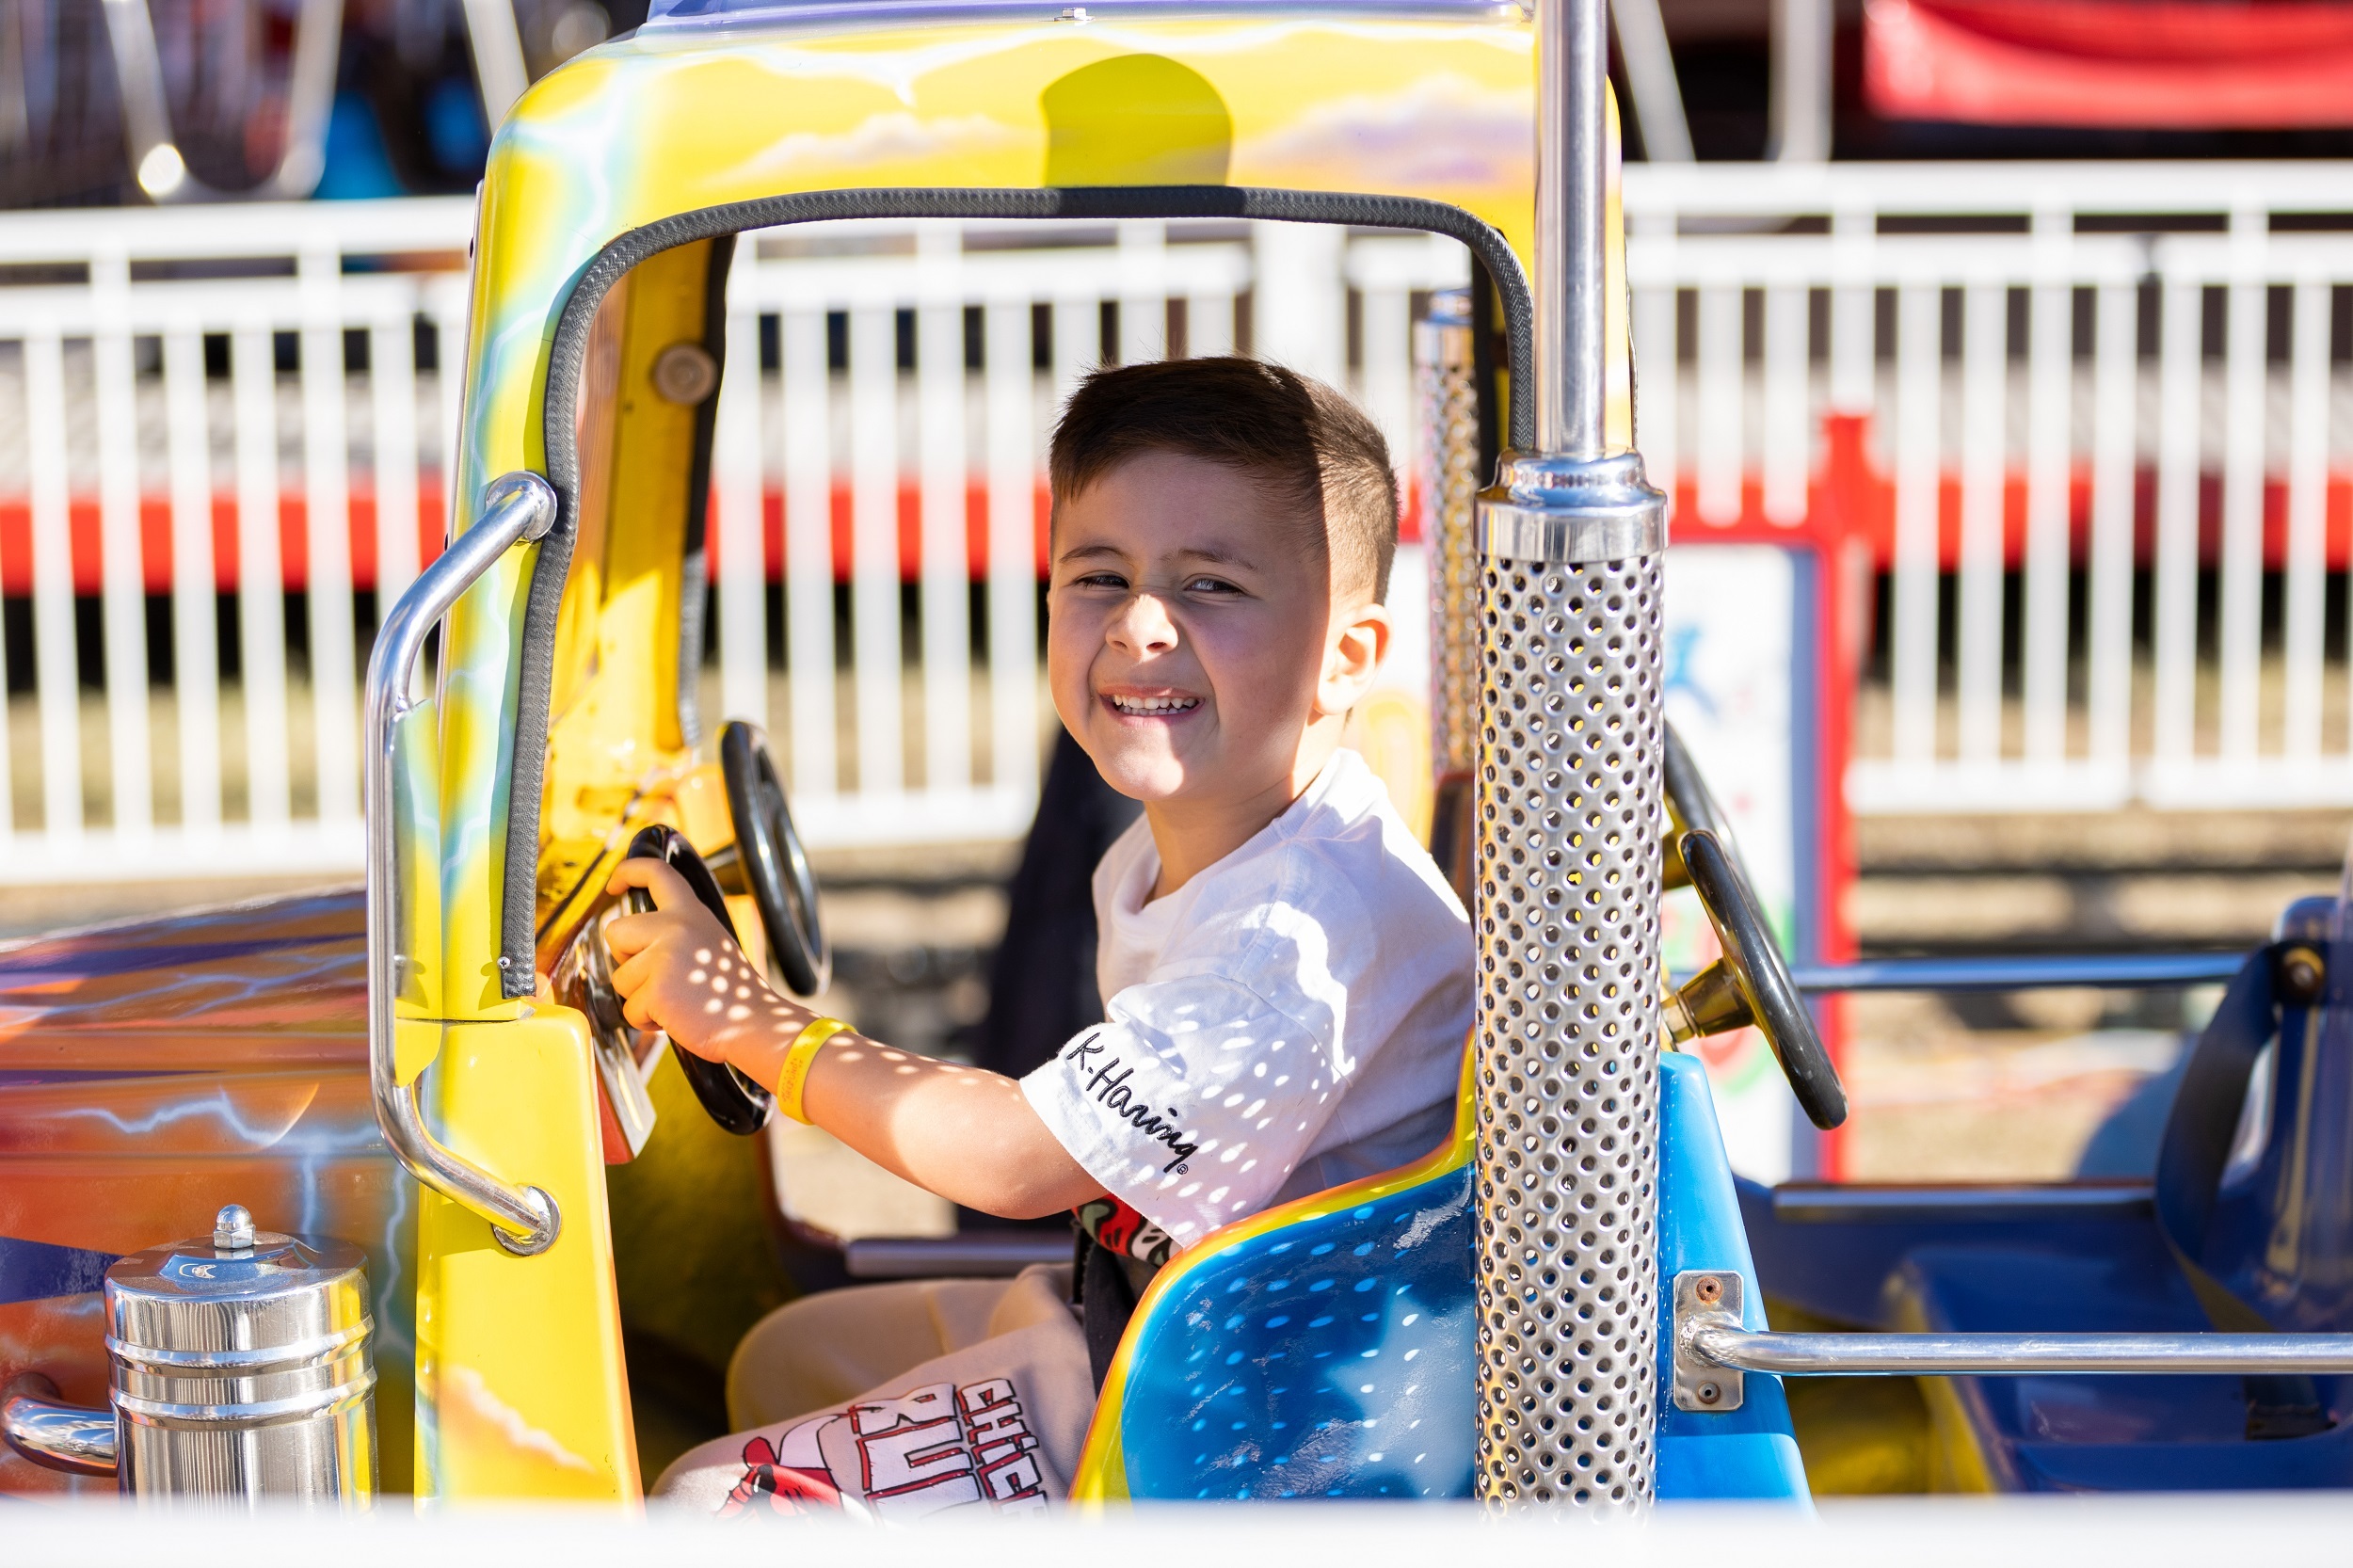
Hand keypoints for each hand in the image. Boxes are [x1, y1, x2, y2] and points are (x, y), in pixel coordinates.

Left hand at [603, 859, 797, 1058]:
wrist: (755, 1024)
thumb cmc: (731, 993)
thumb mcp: (710, 943)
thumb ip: (676, 932)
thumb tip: (635, 941)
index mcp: (691, 913)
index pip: (656, 873)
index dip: (628, 872)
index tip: (614, 883)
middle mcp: (676, 927)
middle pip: (616, 932)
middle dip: (626, 960)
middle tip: (657, 977)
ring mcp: (664, 956)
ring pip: (620, 977)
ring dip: (639, 997)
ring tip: (675, 1001)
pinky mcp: (656, 989)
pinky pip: (629, 1009)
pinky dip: (647, 1021)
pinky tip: (675, 1018)